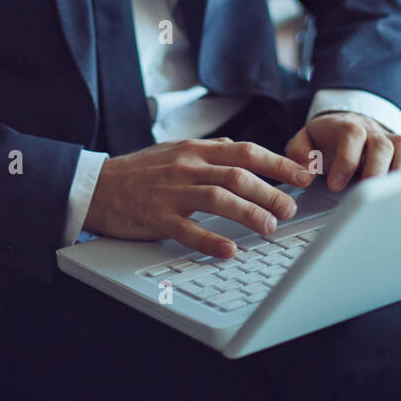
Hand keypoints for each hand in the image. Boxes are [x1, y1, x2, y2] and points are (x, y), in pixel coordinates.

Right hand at [83, 137, 315, 257]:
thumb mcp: (176, 150)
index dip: (278, 163)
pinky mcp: (157, 217)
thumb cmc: (140, 171)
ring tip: (269, 227)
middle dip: (271, 191)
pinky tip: (229, 251)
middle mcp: (188, 167)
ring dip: (249, 213)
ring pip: (219, 199)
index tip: (303, 175)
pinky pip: (188, 230)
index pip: (246, 151)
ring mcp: (172, 192)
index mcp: (196, 149)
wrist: (97, 186)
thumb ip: (209, 151)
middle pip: (238, 176)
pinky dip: (211, 241)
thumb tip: (243, 151)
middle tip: (291, 208)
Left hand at [283, 111, 400, 191]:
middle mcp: (373, 133)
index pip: (352, 134)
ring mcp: (392, 142)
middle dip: (376, 170)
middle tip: (365, 194)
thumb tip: (306, 171)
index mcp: (347, 127)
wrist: (347, 126)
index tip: (335, 184)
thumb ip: (299, 151)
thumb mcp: (305, 140)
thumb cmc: (326, 140)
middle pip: (383, 143)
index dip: (346, 159)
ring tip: (389, 197)